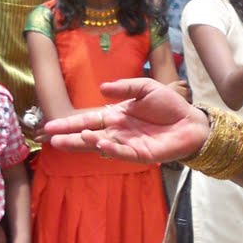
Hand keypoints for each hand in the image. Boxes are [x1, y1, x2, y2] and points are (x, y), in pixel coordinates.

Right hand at [42, 78, 209, 162]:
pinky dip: (111, 150)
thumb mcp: (146, 88)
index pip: (88, 119)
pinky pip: (123, 153)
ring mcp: (128, 144)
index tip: (50, 127)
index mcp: (116, 115)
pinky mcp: (141, 154)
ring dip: (87, 143)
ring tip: (70, 140)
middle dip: (70, 138)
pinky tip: (100, 144)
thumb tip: (102, 88)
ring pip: (102, 145)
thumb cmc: (169, 105)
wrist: (192, 121)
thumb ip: (125, 87)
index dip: (70, 124)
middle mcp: (118, 131)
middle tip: (51, 140)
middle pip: (89, 135)